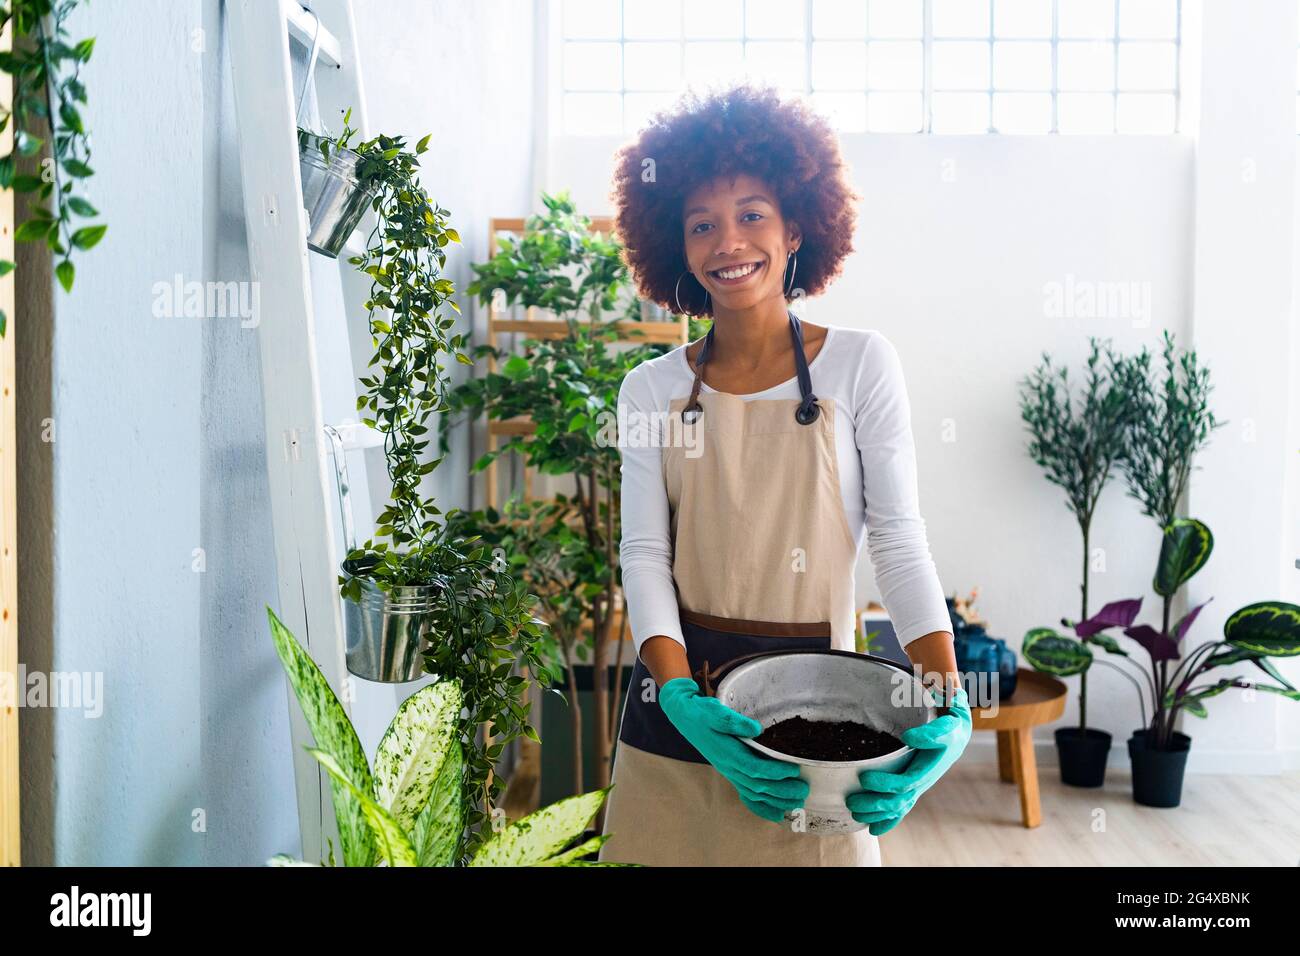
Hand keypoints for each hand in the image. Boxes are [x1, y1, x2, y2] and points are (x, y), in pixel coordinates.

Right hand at [658, 677, 808, 822]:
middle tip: (803, 790)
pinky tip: (776, 813)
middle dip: (782, 790)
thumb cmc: (702, 713)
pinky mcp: (731, 773)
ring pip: (754, 793)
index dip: (774, 771)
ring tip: (797, 802)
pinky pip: (746, 795)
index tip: (793, 770)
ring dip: (776, 800)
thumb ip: (734, 721)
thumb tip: (757, 729)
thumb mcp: (715, 711)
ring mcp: (729, 772)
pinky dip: (761, 807)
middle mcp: (729, 767)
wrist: (686, 718)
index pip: (754, 767)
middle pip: (758, 785)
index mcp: (727, 753)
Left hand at [845, 686, 971, 835]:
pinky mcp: (914, 787)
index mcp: (943, 744)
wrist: (957, 729)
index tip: (909, 737)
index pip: (936, 740)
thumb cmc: (949, 710)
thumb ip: (946, 695)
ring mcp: (923, 781)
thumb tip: (936, 695)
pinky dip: (888, 820)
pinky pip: (902, 808)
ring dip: (879, 808)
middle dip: (884, 789)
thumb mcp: (953, 699)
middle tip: (860, 784)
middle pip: (909, 785)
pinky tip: (872, 829)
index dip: (924, 741)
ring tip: (855, 809)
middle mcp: (932, 768)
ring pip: (902, 802)